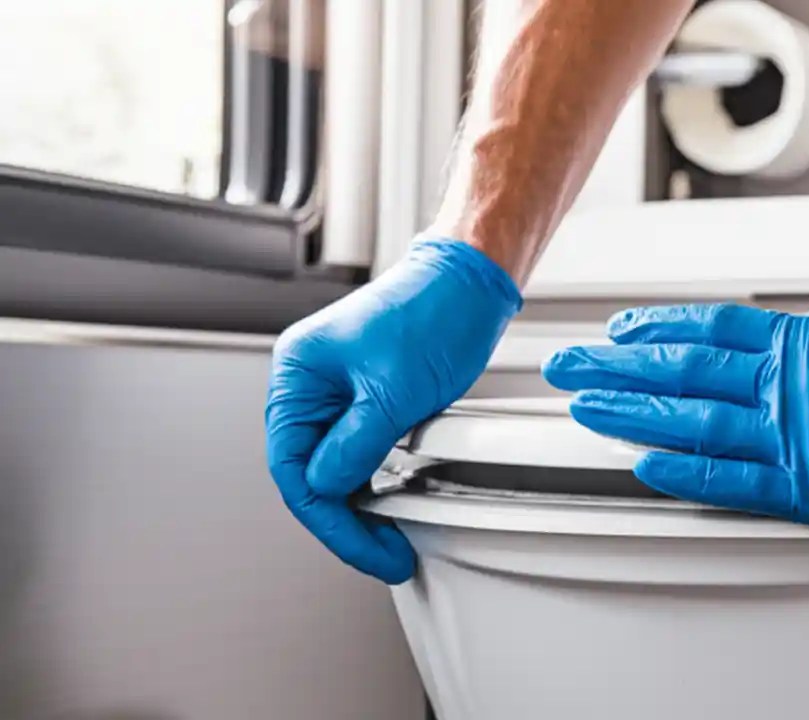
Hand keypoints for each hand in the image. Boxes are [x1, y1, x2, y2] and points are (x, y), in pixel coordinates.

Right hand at [266, 238, 521, 581]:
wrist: (471, 283)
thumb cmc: (432, 314)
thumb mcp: (392, 391)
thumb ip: (355, 446)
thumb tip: (327, 488)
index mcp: (298, 375)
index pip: (292, 466)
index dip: (327, 517)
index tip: (365, 548)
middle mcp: (310, 385)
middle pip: (310, 473)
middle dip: (345, 520)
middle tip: (385, 553)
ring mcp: (339, 393)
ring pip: (336, 468)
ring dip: (361, 507)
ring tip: (391, 538)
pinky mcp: (370, 398)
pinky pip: (360, 453)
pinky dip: (376, 484)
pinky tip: (393, 507)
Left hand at [542, 289, 808, 540]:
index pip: (711, 330)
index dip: (658, 330)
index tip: (620, 330)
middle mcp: (791, 388)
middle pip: (685, 371)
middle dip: (620, 367)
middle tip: (572, 363)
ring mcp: (797, 439)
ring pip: (694, 423)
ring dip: (632, 415)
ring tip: (585, 408)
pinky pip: (736, 481)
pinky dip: (686, 473)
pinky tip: (644, 465)